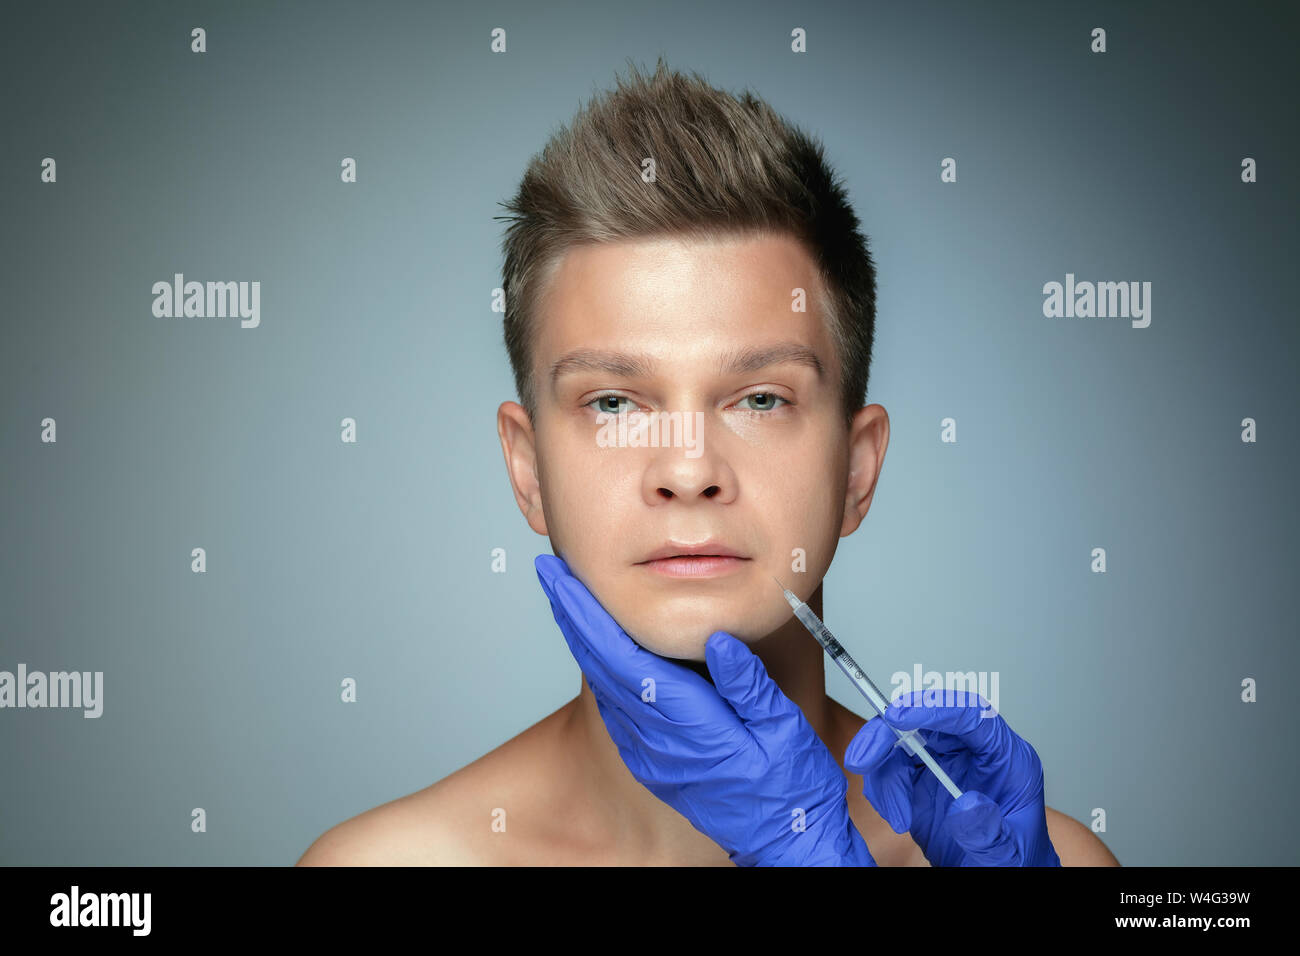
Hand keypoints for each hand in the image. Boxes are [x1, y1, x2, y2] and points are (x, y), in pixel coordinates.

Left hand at [535, 553, 874, 865]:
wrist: (785, 844)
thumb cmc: (792, 787)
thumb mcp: (785, 731)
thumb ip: (748, 685)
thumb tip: (718, 638)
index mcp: (691, 727)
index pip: (624, 660)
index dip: (588, 616)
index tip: (563, 579)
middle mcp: (658, 742)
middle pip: (600, 668)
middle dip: (572, 615)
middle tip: (550, 571)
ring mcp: (650, 756)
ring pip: (602, 687)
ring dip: (582, 639)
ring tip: (569, 596)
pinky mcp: (651, 763)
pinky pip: (615, 709)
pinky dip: (600, 669)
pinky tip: (598, 646)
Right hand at [844, 690, 1060, 865]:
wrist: (1000, 874)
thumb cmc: (1016, 860)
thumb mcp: (1009, 854)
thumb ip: (990, 833)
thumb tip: (966, 806)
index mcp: (1005, 757)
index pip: (972, 715)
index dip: (935, 709)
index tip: (898, 717)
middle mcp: (972, 751)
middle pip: (926, 720)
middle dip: (887, 733)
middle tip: (863, 760)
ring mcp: (944, 762)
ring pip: (900, 741)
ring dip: (883, 772)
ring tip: (895, 814)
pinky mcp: (921, 778)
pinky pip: (890, 767)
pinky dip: (882, 788)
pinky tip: (896, 815)